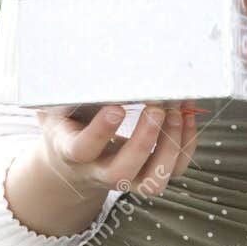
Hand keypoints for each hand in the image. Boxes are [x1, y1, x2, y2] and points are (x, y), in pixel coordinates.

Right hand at [36, 100, 200, 201]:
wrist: (74, 159)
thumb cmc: (69, 123)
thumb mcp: (60, 106)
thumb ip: (68, 92)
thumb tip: (84, 64)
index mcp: (72, 151)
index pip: (82, 149)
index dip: (100, 131)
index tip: (116, 108)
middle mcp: (99, 171)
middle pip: (121, 172)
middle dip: (143, 140)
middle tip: (155, 109)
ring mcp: (126, 178)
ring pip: (152, 181)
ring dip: (170, 146)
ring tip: (175, 113)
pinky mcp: (148, 176)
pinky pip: (173, 171)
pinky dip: (185, 145)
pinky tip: (186, 117)